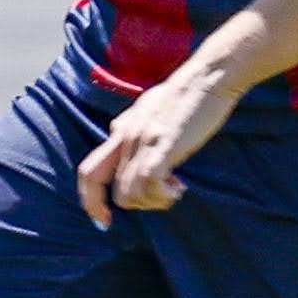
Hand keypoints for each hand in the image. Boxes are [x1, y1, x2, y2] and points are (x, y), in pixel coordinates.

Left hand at [75, 63, 238, 224]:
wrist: (208, 77)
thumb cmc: (186, 93)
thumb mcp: (148, 106)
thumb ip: (131, 122)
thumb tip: (117, 129)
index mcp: (121, 130)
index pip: (89, 172)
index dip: (90, 200)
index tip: (103, 220)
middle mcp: (125, 136)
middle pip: (103, 188)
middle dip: (130, 204)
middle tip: (160, 199)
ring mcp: (141, 140)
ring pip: (128, 194)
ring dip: (152, 201)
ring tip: (174, 188)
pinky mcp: (161, 144)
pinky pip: (148, 185)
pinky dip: (163, 195)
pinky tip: (179, 187)